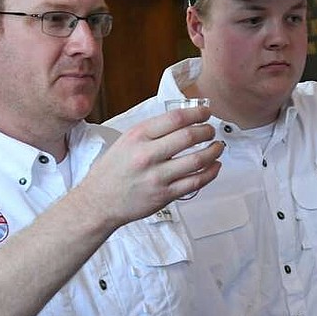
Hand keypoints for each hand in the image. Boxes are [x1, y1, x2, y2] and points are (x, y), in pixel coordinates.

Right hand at [79, 105, 222, 226]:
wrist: (98, 202)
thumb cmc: (112, 171)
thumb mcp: (125, 141)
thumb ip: (151, 131)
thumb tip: (183, 120)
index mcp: (138, 137)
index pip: (175, 119)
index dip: (197, 113)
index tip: (206, 113)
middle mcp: (147, 155)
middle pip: (189, 137)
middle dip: (207, 131)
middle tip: (211, 130)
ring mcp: (157, 177)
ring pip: (197, 160)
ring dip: (213, 151)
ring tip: (217, 147)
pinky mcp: (164, 195)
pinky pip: (195, 182)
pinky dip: (210, 172)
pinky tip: (214, 166)